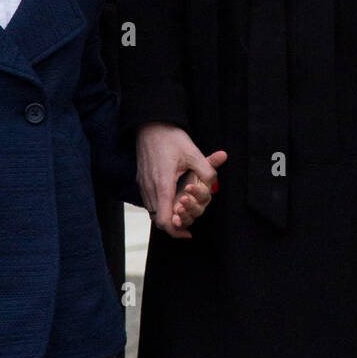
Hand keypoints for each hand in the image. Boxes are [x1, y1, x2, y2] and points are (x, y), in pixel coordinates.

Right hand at [136, 122, 226, 238]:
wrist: (150, 124)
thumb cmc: (171, 137)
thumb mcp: (193, 151)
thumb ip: (206, 169)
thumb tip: (215, 182)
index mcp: (163, 183)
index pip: (164, 219)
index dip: (175, 230)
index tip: (187, 233)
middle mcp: (150, 187)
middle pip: (158, 219)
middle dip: (174, 223)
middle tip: (188, 221)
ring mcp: (143, 185)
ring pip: (153, 211)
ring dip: (166, 215)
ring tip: (182, 212)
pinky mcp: (141, 181)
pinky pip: (150, 201)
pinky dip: (160, 206)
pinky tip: (172, 200)